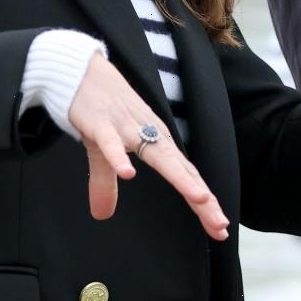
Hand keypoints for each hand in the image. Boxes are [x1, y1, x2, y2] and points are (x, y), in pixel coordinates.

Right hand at [67, 53, 229, 237]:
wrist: (80, 72)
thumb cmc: (100, 110)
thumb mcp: (103, 152)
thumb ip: (106, 184)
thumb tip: (102, 215)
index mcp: (155, 143)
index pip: (184, 175)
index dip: (202, 201)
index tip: (219, 228)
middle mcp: (149, 135)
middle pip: (181, 169)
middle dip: (202, 197)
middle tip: (220, 223)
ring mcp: (127, 127)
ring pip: (157, 155)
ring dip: (179, 176)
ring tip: (198, 198)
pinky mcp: (101, 122)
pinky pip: (111, 142)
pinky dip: (119, 157)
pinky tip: (128, 174)